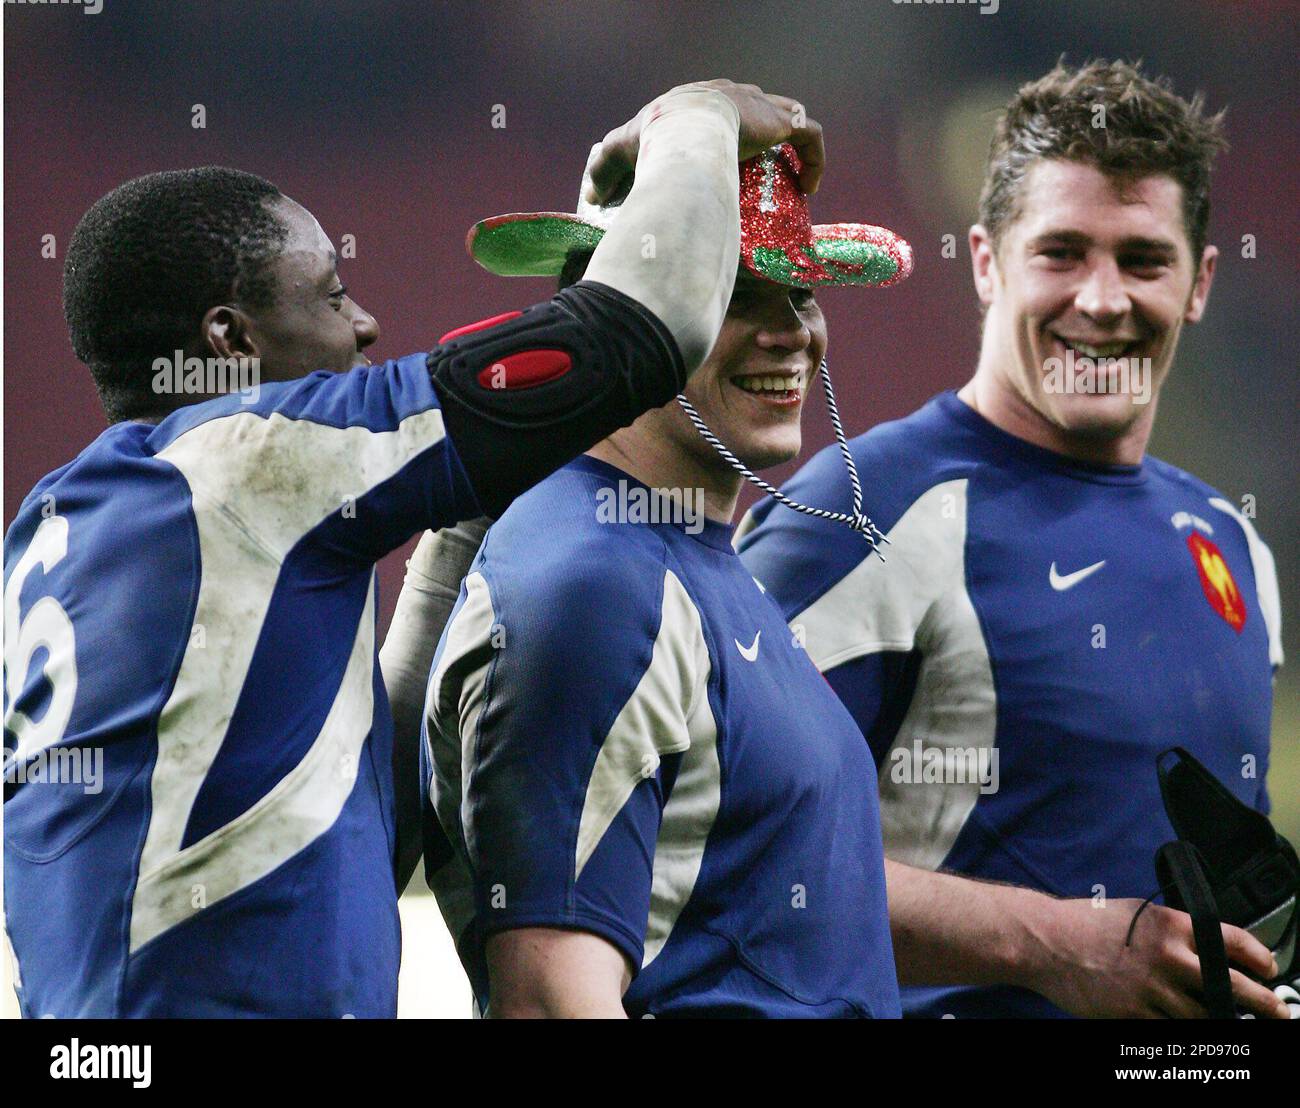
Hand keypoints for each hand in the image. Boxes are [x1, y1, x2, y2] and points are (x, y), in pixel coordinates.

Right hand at [585, 79, 823, 204]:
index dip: (722, 135)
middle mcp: (732, 94)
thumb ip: (604, 173)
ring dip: (790, 144)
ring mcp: (759, 106)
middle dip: (758, 136)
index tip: (720, 165)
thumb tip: (591, 198)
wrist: (683, 130)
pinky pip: (809, 135)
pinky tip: (810, 185)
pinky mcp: (780, 122)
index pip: (715, 110)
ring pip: (786, 118)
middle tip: (756, 171)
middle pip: (753, 110)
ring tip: (793, 179)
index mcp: (697, 100)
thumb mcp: (621, 152)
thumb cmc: (652, 140)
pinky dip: (814, 159)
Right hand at [1030, 896, 1289, 1018]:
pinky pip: (1170, 1030)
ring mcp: (1153, 989)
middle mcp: (1170, 957)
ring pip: (1204, 1017)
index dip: (1260, 958)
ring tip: (1224, 1020)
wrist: (1045, 941)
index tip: (1270, 970)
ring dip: (1217, 1020)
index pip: (1234, 942)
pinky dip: (1178, 1029)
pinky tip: (1180, 1025)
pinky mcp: (1134, 1014)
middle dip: (1265, 1003)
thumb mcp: (1137, 915)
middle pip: (1234, 987)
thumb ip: (1173, 932)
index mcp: (1172, 925)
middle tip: (1279, 1012)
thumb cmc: (1088, 924)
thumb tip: (1206, 951)